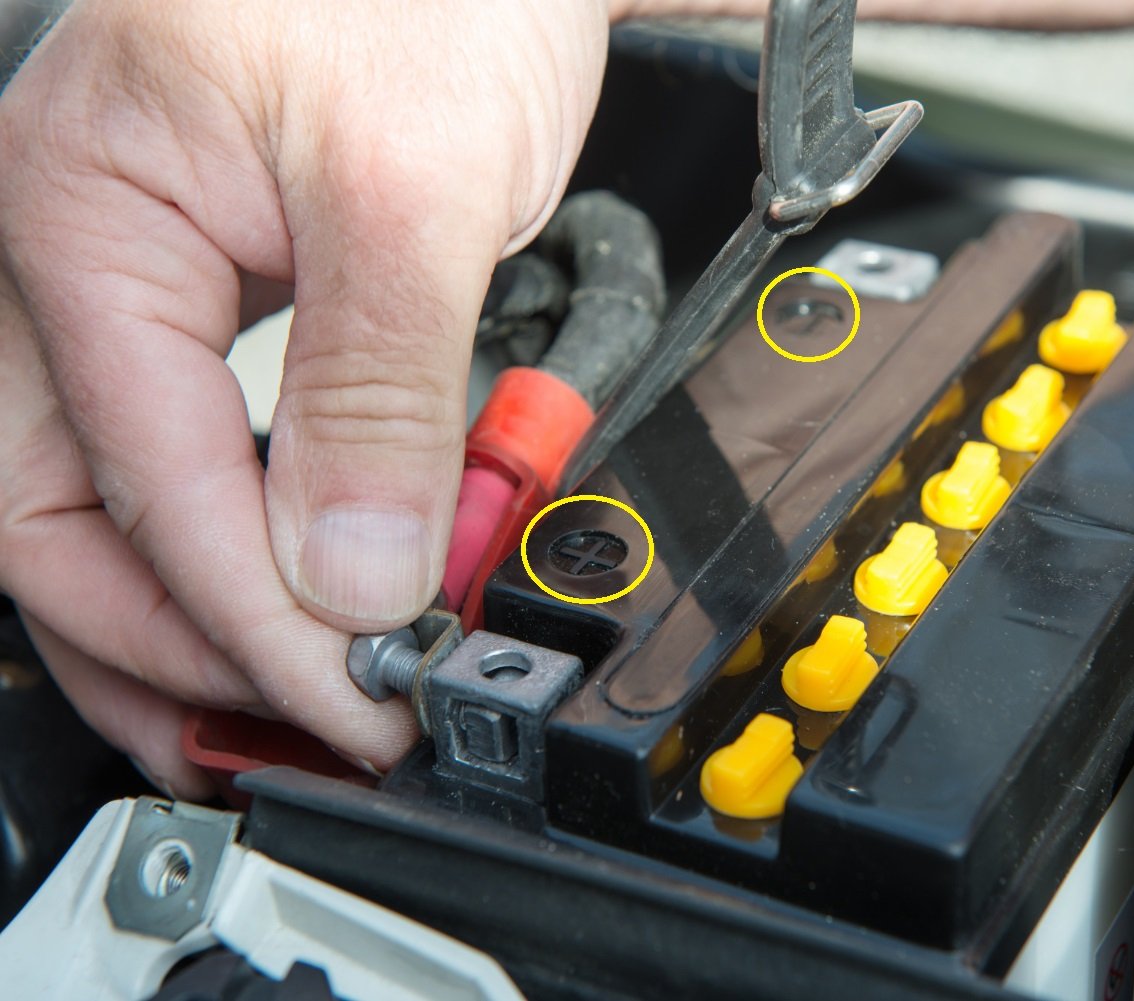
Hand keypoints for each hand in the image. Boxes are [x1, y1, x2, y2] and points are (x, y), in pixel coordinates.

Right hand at [0, 0, 607, 795]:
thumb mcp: (414, 187)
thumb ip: (373, 391)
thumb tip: (352, 571)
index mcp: (79, 222)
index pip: (146, 490)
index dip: (250, 629)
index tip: (346, 705)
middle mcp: (65, 253)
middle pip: (54, 517)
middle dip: (163, 650)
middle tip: (271, 742)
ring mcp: (124, 271)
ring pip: (92, 494)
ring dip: (172, 614)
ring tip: (256, 708)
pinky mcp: (201, 284)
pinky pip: (169, 441)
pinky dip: (218, 533)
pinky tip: (277, 584)